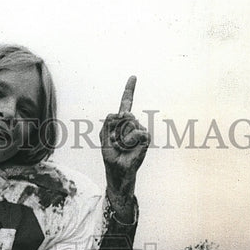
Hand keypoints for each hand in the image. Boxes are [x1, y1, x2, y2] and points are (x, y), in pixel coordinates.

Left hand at [100, 76, 149, 198]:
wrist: (118, 172)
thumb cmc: (111, 157)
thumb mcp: (104, 138)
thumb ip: (108, 122)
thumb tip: (122, 114)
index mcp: (120, 122)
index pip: (126, 103)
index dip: (129, 90)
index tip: (133, 77)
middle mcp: (132, 124)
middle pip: (123, 114)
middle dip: (114, 128)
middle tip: (113, 142)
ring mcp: (139, 130)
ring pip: (130, 123)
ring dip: (121, 137)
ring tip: (121, 147)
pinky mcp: (145, 138)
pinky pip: (138, 132)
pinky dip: (130, 140)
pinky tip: (128, 147)